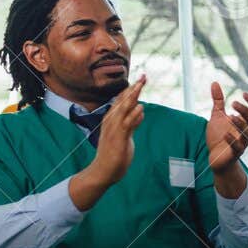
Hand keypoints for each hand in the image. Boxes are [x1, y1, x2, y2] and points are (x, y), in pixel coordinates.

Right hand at [69, 76, 145, 209]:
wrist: (103, 171)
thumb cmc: (114, 154)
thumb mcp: (125, 135)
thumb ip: (132, 122)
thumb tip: (140, 110)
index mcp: (111, 119)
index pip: (122, 101)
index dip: (131, 90)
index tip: (141, 79)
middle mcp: (111, 122)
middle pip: (123, 101)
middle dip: (134, 89)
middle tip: (144, 77)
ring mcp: (114, 130)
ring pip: (123, 109)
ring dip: (133, 97)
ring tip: (141, 85)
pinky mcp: (118, 139)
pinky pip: (126, 125)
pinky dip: (133, 116)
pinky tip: (140, 108)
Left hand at [207, 82, 247, 196]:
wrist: (216, 158)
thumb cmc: (219, 136)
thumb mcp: (217, 116)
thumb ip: (218, 101)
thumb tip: (215, 83)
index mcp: (245, 122)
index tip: (244, 94)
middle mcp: (246, 132)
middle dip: (245, 111)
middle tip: (233, 103)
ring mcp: (242, 142)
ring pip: (247, 133)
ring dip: (240, 124)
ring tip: (230, 116)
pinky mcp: (235, 153)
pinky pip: (238, 147)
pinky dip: (232, 140)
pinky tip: (225, 134)